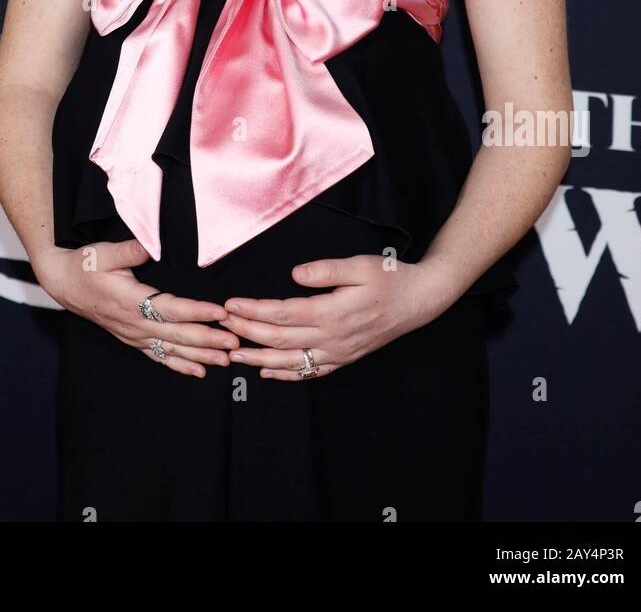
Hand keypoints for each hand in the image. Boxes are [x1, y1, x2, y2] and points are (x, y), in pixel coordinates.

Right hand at [35, 239, 240, 378]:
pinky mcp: (132, 339)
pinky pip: (159, 357)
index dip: (197, 312)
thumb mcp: (104, 253)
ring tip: (224, 360)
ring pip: (171, 350)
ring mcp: (133, 335)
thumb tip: (150, 244)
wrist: (64, 284)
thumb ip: (130, 249)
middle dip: (208, 340)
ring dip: (199, 356)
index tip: (220, 313)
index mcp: (130, 301)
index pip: (171, 309)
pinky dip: (180, 365)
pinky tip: (199, 372)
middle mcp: (133, 324)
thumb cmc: (86, 265)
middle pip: (177, 335)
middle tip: (234, 343)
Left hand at [222, 253, 457, 380]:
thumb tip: (295, 274)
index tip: (231, 305)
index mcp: (332, 312)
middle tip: (222, 326)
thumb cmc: (388, 279)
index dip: (254, 311)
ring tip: (234, 356)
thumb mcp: (359, 265)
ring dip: (259, 358)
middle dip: (247, 333)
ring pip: (291, 361)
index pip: (282, 313)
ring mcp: (338, 352)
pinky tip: (268, 372)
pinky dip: (286, 374)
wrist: (418, 302)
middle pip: (280, 338)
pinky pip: (310, 372)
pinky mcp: (344, 358)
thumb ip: (325, 270)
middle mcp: (332, 337)